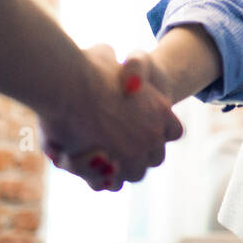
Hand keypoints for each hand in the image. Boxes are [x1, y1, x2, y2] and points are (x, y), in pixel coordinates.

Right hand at [39, 44, 182, 191]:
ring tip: (102, 158)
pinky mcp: (109, 171)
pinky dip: (100, 179)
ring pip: (136, 173)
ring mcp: (133, 155)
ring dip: (122, 169)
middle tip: (119, 145)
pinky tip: (86, 164)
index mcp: (161, 110)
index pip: (173, 131)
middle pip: (155, 157)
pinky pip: (110, 183)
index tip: (144, 124)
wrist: (68, 85)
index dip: (160, 129)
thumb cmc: (87, 67)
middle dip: (140, 154)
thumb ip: (119, 69)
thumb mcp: (109, 59)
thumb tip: (124, 78)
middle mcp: (152, 136)